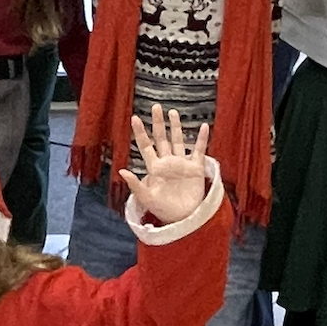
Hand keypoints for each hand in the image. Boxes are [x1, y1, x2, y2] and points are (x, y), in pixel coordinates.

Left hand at [117, 105, 211, 223]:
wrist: (184, 218)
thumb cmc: (163, 210)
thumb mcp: (147, 199)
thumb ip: (135, 185)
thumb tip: (121, 171)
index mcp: (154, 168)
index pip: (146, 146)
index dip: (140, 132)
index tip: (134, 118)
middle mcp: (167, 162)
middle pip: (161, 138)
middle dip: (158, 123)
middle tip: (156, 107)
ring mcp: (182, 163)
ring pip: (178, 140)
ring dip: (176, 127)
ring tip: (173, 112)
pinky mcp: (196, 168)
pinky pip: (200, 150)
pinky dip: (202, 139)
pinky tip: (204, 126)